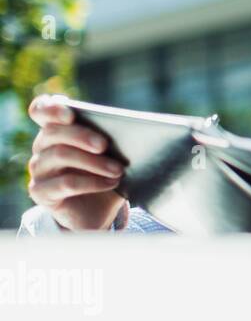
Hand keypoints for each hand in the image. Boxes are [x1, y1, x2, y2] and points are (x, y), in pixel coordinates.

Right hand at [27, 95, 126, 230]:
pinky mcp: (41, 192)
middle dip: (81, 135)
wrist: (98, 212)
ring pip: (59, 155)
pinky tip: (111, 182)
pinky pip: (65, 184)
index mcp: (57, 129)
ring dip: (93, 162)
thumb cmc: (107, 174)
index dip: (52, 108)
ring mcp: (39, 169)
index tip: (70, 113)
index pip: (41, 110)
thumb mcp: (114, 154)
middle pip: (53, 132)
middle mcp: (42, 146)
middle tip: (105, 144)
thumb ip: (117, 137)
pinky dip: (92, 182)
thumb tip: (141, 129)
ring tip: (119, 170)